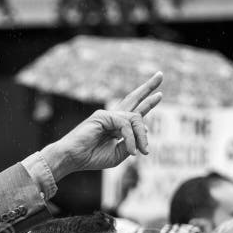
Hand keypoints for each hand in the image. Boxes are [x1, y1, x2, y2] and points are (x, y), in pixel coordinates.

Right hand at [41, 72, 162, 177]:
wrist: (72, 158)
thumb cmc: (91, 157)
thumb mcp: (118, 154)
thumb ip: (131, 143)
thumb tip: (144, 132)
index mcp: (115, 126)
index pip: (133, 111)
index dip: (147, 104)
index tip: (159, 96)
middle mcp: (112, 117)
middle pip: (132, 98)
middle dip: (148, 87)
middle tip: (161, 74)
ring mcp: (107, 115)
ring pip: (135, 118)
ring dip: (142, 136)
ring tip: (144, 152)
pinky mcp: (103, 116)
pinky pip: (125, 124)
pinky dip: (130, 138)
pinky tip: (132, 151)